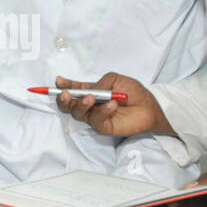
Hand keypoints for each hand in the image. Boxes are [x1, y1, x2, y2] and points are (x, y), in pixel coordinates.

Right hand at [52, 73, 173, 138]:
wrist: (148, 107)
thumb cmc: (133, 92)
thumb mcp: (115, 79)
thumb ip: (100, 83)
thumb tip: (88, 90)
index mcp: (91, 91)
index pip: (74, 89)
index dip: (64, 85)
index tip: (57, 82)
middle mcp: (90, 104)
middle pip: (69, 105)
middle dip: (64, 100)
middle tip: (65, 94)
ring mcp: (95, 116)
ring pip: (78, 114)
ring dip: (81, 105)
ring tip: (91, 98)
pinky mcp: (103, 126)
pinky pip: (96, 120)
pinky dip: (102, 112)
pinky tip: (112, 105)